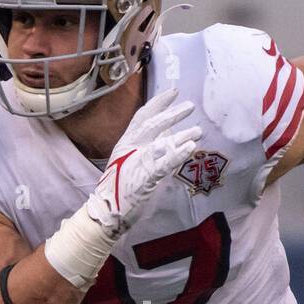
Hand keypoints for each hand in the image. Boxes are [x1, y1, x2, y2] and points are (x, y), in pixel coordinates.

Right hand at [86, 88, 200, 236]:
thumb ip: (146, 148)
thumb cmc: (119, 188)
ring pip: (160, 143)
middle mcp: (130, 148)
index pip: (142, 116)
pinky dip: (177, 155)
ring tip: (197, 131)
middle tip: (191, 106)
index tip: (174, 91)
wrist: (106, 211)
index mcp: (126, 142)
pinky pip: (163, 164)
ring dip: (180, 135)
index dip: (158, 102)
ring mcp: (136, 162)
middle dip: (172, 114)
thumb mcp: (129, 161)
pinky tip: (190, 148)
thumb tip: (167, 136)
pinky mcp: (144, 178)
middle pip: (152, 125)